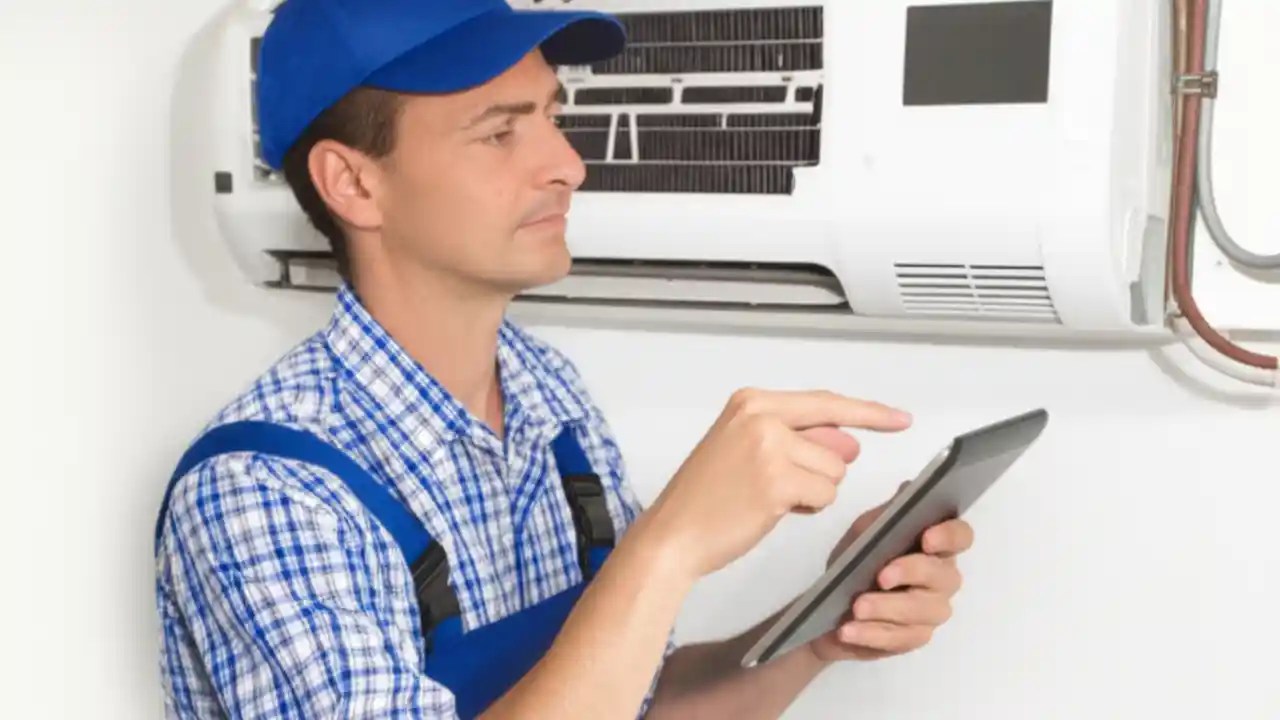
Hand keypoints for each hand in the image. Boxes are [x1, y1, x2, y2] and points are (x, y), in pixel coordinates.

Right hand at [636, 389, 911, 583]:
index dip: (868, 412)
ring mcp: (770, 447)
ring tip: (765, 498)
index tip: (900, 419)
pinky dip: (805, 509)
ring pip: (834, 472)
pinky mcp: (777, 481)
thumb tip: (850, 445)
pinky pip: (824, 496)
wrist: (672, 534)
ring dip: (811, 493)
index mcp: (751, 401)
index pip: (826, 401)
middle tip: (780, 485)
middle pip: (835, 440)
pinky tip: (768, 510)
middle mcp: (761, 416)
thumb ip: (797, 438)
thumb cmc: (705, 497)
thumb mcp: (745, 449)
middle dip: (823, 469)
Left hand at [809, 486, 973, 663]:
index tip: (927, 538)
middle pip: (944, 576)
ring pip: (922, 611)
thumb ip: (888, 514)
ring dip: (887, 608)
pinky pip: (899, 639)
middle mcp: (943, 578)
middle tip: (880, 576)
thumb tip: (909, 489)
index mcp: (935, 546)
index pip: (960, 536)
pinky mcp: (914, 638)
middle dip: (912, 573)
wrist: (829, 604)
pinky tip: (849, 629)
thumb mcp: (865, 533)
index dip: (949, 537)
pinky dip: (872, 634)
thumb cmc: (855, 562)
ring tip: (857, 607)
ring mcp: (931, 611)